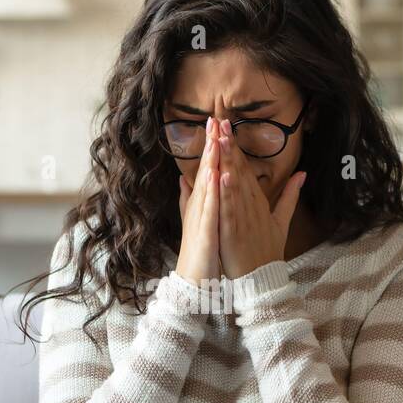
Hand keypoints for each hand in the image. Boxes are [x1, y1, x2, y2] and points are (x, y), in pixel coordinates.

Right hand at [174, 116, 221, 285]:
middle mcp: (200, 209)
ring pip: (206, 186)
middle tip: (215, 118)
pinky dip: (212, 192)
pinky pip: (209, 210)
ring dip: (210, 162)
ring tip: (215, 139)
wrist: (193, 284)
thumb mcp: (196, 222)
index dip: (213, 147)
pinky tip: (215, 174)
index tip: (217, 123)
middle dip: (211, 146)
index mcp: (203, 205)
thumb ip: (190, 200)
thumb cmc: (199, 254)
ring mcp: (201, 220)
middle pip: (206, 172)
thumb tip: (184, 179)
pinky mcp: (205, 233)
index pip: (209, 170)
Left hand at [215, 118, 305, 278]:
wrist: (263, 279)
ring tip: (221, 140)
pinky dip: (227, 193)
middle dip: (230, 146)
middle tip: (220, 121)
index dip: (236, 147)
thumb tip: (303, 174)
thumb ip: (291, 196)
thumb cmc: (268, 251)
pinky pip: (229, 209)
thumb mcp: (282, 221)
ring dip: (228, 161)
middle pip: (240, 171)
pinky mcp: (234, 232)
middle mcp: (251, 206)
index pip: (246, 169)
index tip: (227, 126)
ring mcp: (243, 218)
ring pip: (234, 185)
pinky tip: (224, 176)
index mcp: (259, 202)